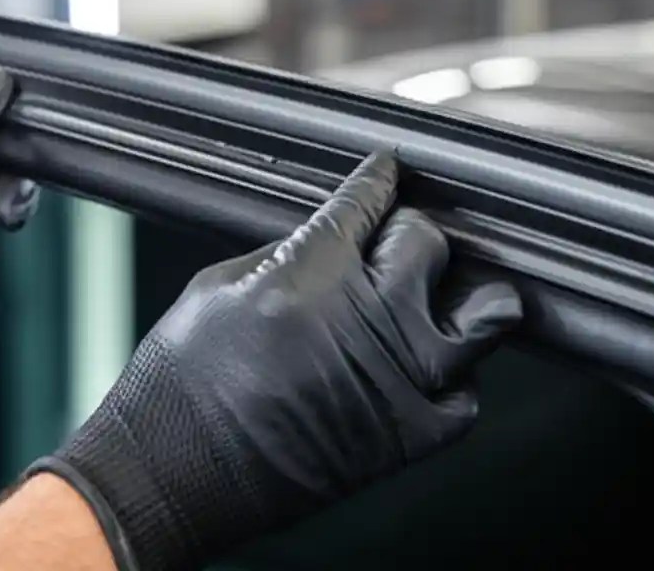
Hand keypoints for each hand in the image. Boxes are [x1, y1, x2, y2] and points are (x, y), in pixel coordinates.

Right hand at [31, 151, 520, 570]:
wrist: (169, 478)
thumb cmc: (177, 388)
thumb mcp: (214, 290)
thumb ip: (287, 255)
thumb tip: (334, 238)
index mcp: (310, 274)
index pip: (372, 199)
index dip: (381, 179)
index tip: (386, 175)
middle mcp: (364, 321)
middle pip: (432, 245)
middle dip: (412, 235)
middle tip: (393, 245)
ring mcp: (394, 382)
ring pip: (484, 314)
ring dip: (460, 297)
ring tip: (434, 300)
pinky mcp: (403, 440)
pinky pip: (468, 397)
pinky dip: (454, 378)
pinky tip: (422, 370)